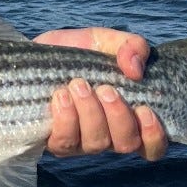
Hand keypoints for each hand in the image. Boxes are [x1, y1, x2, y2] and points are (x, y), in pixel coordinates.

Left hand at [33, 27, 167, 160]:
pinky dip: (66, 118)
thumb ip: (131, 46)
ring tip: (78, 84)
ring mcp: (80, 142)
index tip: (145, 110)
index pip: (152, 146)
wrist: (32, 57)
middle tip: (105, 89)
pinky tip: (61, 96)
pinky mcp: (54, 142)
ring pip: (96, 143)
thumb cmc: (75, 53)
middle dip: (119, 116)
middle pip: (126, 144)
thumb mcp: (104, 40)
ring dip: (90, 112)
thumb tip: (135, 69)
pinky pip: (65, 141)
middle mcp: (107, 135)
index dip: (154, 136)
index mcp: (127, 116)